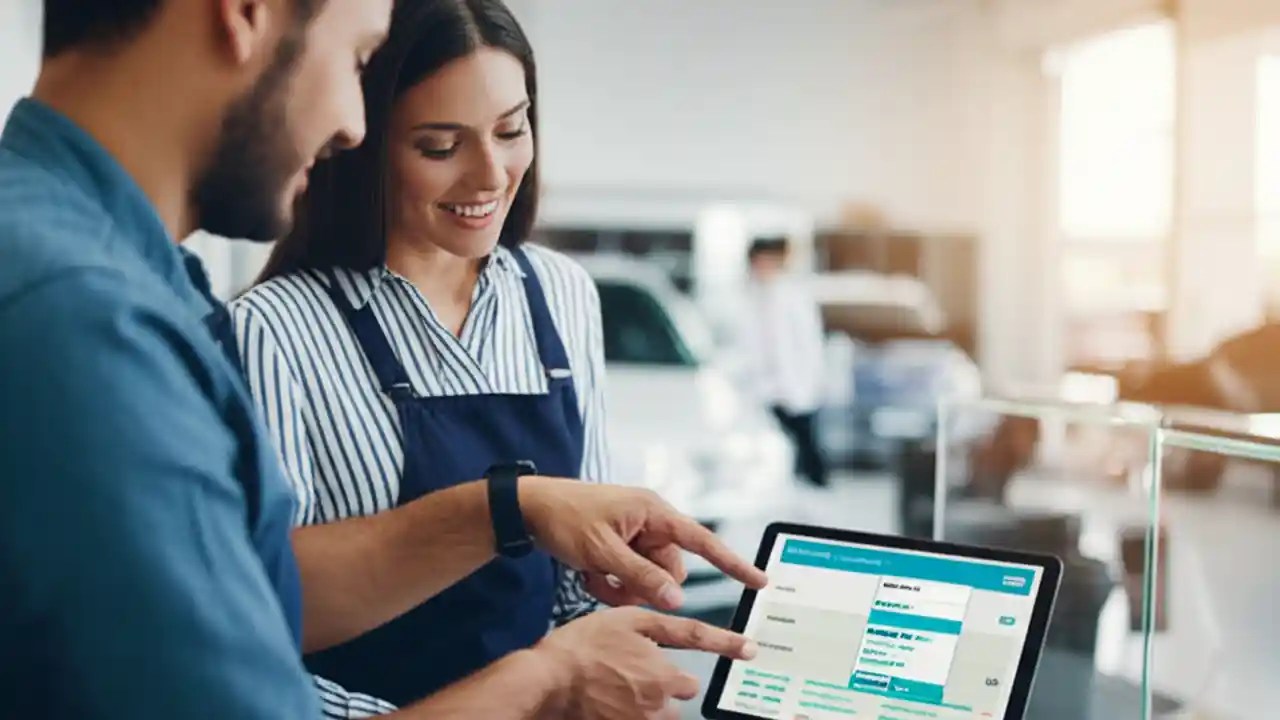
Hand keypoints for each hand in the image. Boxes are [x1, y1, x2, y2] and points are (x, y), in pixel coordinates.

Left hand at [519, 479, 767, 609]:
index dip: (732, 562)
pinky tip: (587, 574)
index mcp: (654, 513)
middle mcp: (650, 522)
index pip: (702, 541)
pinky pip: (631, 576)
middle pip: (670, 571)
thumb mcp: (603, 552)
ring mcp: (635, 534)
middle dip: (644, 585)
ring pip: (649, 579)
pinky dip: (611, 582)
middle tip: (610, 582)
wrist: (529, 508)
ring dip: (623, 587)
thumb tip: (677, 598)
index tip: (759, 579)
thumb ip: (642, 576)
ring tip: (593, 576)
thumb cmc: (565, 519)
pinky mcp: (620, 545)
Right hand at [534, 607, 756, 719]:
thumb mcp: (626, 621)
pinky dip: (633, 711)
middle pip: (680, 692)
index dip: (729, 649)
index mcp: (665, 674)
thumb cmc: (584, 647)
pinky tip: (613, 701)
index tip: (750, 649)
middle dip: (667, 683)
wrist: (549, 681)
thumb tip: (698, 628)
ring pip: (661, 712)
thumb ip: (666, 628)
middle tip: (636, 668)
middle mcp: (660, 703)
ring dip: (650, 702)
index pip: (702, 663)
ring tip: (620, 686)